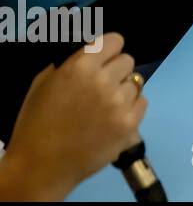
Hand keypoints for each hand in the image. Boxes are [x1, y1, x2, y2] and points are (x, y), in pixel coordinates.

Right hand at [0, 33, 145, 201]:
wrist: (42, 165)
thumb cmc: (37, 123)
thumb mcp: (45, 82)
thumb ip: (72, 62)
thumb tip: (93, 51)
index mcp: (80, 67)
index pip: (114, 40)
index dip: (108, 50)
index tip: (103, 60)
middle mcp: (104, 81)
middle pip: (128, 60)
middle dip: (115, 70)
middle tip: (101, 87)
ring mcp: (119, 103)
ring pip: (136, 82)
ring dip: (123, 90)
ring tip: (104, 106)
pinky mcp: (130, 124)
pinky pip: (142, 102)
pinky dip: (131, 107)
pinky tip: (113, 117)